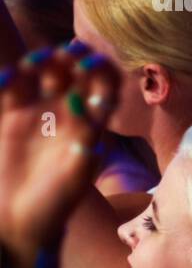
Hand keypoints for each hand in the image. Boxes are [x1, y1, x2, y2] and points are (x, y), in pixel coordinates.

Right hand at [0, 45, 118, 267]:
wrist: (24, 216)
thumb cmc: (59, 198)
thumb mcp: (77, 170)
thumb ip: (82, 137)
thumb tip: (79, 102)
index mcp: (95, 121)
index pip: (105, 85)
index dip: (102, 70)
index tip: (91, 63)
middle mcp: (71, 111)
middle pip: (76, 72)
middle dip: (74, 58)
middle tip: (66, 51)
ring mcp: (42, 110)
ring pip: (44, 74)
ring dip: (42, 61)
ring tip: (34, 62)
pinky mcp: (13, 116)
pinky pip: (13, 88)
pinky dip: (9, 78)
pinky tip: (6, 79)